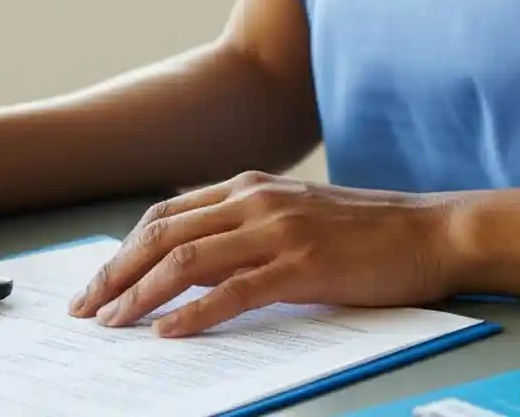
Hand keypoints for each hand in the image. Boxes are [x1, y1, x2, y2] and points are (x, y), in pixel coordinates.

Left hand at [69, 172, 461, 336]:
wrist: (432, 231)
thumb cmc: (368, 231)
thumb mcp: (296, 216)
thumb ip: (246, 229)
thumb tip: (192, 263)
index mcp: (251, 187)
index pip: (167, 213)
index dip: (125, 248)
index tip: (98, 282)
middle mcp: (256, 200)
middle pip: (163, 233)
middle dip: (115, 272)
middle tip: (86, 308)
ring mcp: (278, 231)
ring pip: (186, 260)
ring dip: (140, 294)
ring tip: (113, 323)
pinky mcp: (303, 266)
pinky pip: (233, 291)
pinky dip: (193, 313)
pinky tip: (168, 333)